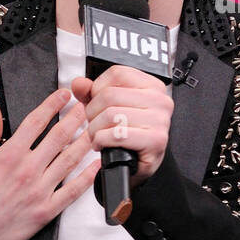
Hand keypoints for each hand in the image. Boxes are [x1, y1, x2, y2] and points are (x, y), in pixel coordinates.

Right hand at [0, 91, 98, 239]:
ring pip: (70, 160)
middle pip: (59, 136)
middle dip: (76, 117)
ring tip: (96, 128)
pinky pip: (72, 191)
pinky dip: (87, 177)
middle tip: (87, 105)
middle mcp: (28, 170)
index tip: (64, 94)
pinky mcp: (46, 210)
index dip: (52, 104)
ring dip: (85, 141)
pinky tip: (96, 165)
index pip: (37, 121)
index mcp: (9, 155)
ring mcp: (40, 191)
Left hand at [71, 66, 173, 186]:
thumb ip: (91, 93)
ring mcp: (160, 120)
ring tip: (98, 135)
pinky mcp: (155, 140)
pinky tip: (103, 144)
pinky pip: (116, 134)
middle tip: (94, 124)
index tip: (97, 102)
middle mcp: (160, 100)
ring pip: (111, 115)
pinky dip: (102, 141)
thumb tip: (79, 83)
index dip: (97, 88)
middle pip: (109, 95)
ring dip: (95, 129)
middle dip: (92, 112)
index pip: (117, 73)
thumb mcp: (108, 108)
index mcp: (152, 86)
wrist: (139, 165)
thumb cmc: (127, 135)